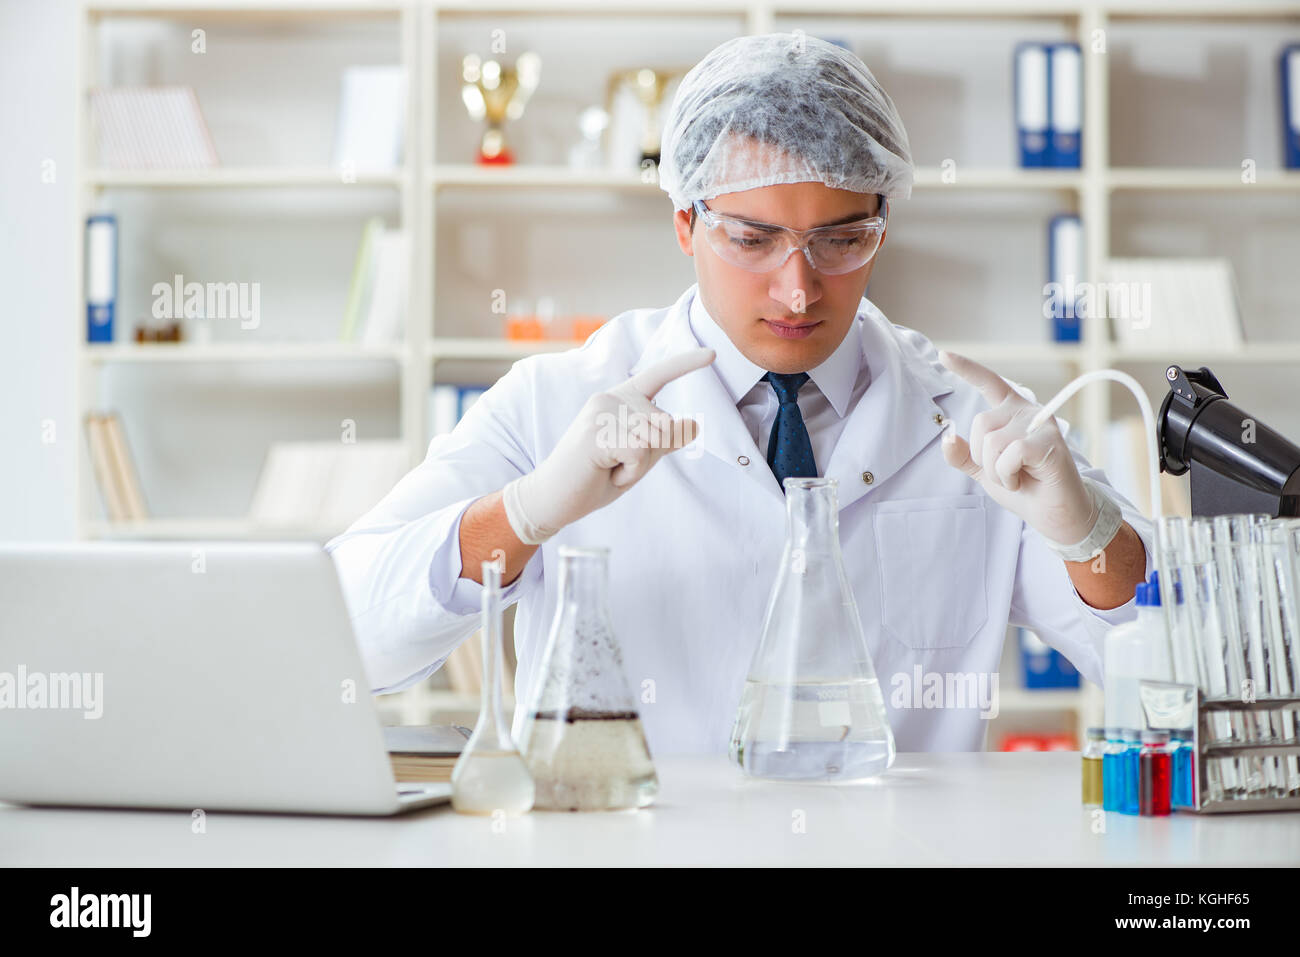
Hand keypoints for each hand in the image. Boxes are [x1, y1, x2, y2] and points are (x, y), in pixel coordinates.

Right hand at [502, 347, 715, 543]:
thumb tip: (694, 424)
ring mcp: (601, 411)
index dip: (686, 364)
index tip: (713, 354)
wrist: (552, 499)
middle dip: (650, 456)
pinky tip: (604, 471)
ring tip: (608, 468)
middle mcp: (611, 398)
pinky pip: (640, 451)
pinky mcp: (597, 431)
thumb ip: (662, 441)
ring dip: (638, 466)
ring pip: (654, 438)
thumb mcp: (637, 459)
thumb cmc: (594, 478)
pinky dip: (630, 471)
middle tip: (615, 466)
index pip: (658, 376)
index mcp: (621, 400)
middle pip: (665, 423)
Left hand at [937, 350, 1097, 546]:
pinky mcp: (1049, 442)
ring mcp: (1041, 424)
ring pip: (992, 442)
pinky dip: (1008, 474)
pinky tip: (1024, 480)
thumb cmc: (1023, 487)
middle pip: (981, 423)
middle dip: (984, 458)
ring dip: (997, 471)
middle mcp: (1027, 411)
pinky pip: (1009, 454)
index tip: (943, 354)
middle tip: (1007, 472)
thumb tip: (947, 436)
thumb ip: (963, 455)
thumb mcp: (984, 471)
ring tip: (1017, 477)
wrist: (1052, 514)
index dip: (966, 368)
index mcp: (1011, 412)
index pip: (989, 383)